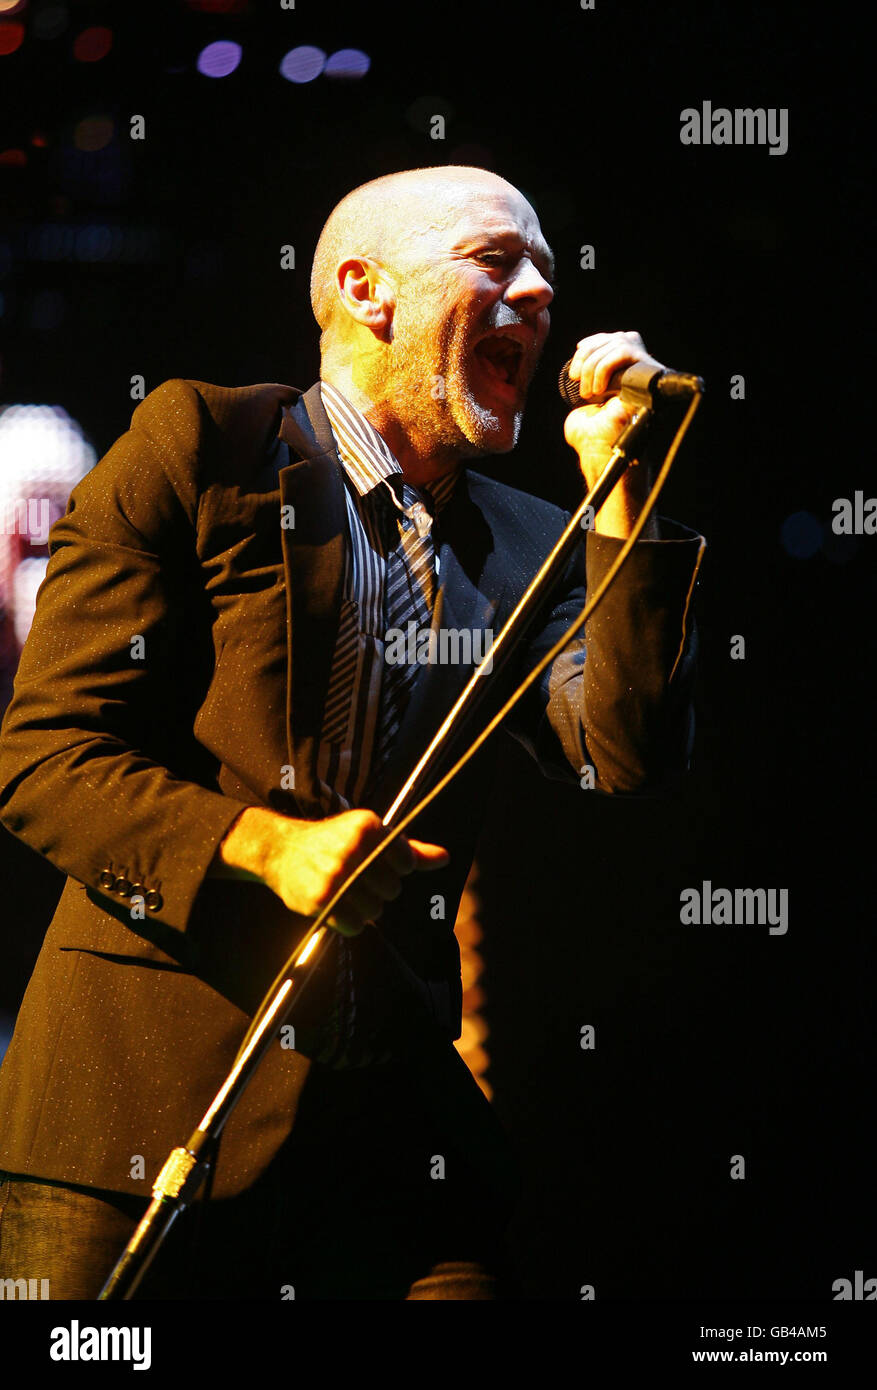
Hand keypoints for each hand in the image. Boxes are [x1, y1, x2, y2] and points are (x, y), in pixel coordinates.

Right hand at [214, 806, 448, 936]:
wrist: (281, 850)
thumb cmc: (333, 842)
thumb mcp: (370, 837)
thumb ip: (409, 849)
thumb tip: (446, 858)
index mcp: (367, 826)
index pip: (406, 863)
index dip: (393, 868)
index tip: (372, 863)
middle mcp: (352, 847)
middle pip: (392, 889)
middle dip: (377, 889)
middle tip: (353, 878)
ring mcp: (336, 874)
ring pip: (376, 910)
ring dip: (363, 907)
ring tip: (343, 891)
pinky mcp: (322, 899)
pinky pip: (356, 926)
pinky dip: (348, 922)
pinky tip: (335, 906)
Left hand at [563, 330, 660, 538]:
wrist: (600, 455)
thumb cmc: (591, 438)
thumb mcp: (583, 403)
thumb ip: (587, 378)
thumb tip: (582, 351)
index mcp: (625, 377)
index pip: (615, 340)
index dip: (594, 343)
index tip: (576, 362)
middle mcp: (639, 374)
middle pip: (617, 338)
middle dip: (589, 353)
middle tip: (576, 378)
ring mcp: (645, 376)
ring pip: (620, 344)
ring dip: (594, 365)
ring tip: (588, 391)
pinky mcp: (646, 380)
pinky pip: (625, 353)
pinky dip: (603, 367)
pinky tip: (598, 390)